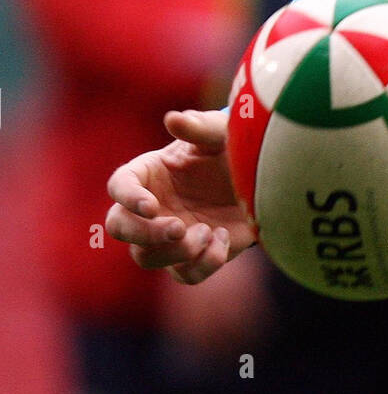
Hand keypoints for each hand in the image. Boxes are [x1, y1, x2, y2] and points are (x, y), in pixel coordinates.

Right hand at [106, 109, 256, 284]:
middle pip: (120, 228)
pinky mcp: (192, 256)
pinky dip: (203, 264)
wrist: (260, 178)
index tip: (152, 206)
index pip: (120, 186)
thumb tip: (173, 119)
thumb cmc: (232, 147)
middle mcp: (151, 207)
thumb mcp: (222, 133)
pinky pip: (185, 274)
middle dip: (144, 233)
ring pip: (147, 257)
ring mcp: (168, 235)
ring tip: (208, 231)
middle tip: (178, 227)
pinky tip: (224, 240)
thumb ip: (200, 127)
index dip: (128, 198)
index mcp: (149, 172)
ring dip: (174, 252)